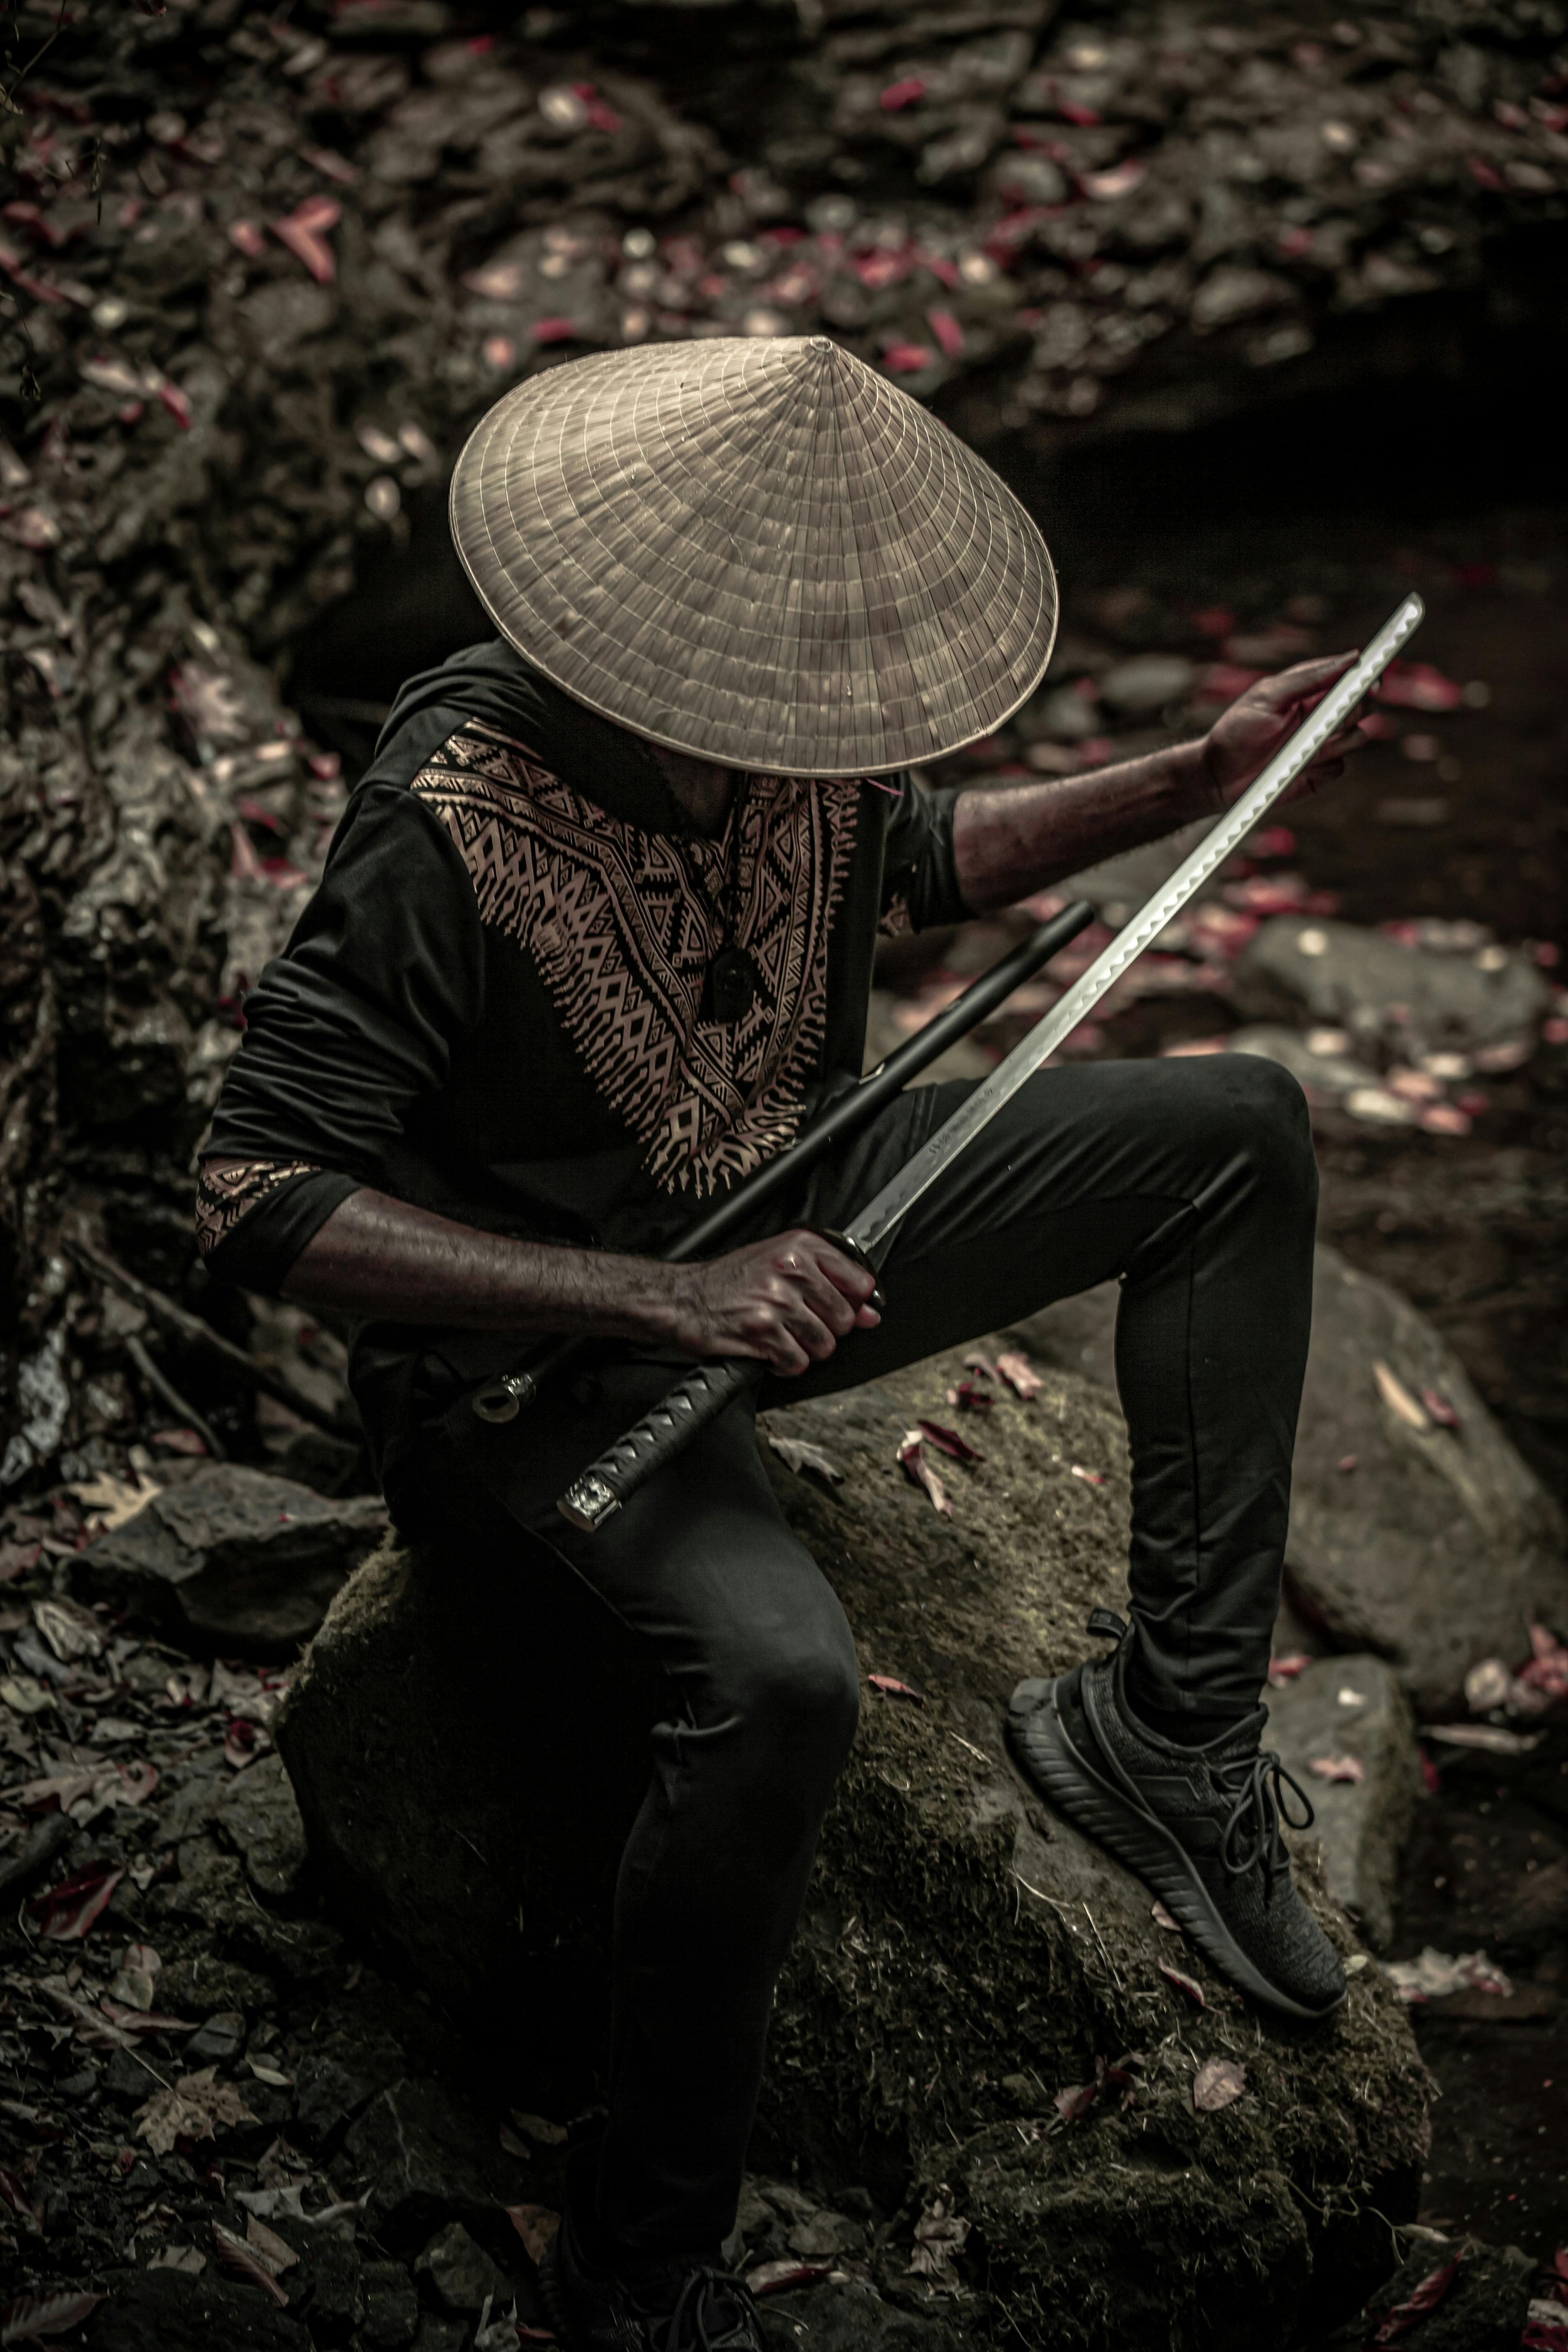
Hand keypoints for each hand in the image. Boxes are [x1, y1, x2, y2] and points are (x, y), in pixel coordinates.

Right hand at [669, 1230, 880, 1374]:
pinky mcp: (762, 1332)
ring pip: (824, 1344)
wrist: (682, 1298)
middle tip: (797, 1323)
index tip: (838, 1309)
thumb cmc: (731, 1281)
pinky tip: (769, 1349)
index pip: (859, 1281)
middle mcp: (791, 1270)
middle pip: (844, 1319)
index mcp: (800, 1247)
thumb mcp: (780, 1264)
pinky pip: (797, 1361)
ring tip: (781, 1335)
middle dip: (825, 1330)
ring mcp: (777, 1302)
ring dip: (805, 1349)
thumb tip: (871, 1314)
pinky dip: (785, 1363)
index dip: (854, 1303)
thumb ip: (830, 1284)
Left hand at [1201, 652, 1369, 812]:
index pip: (1349, 678)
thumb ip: (1309, 677)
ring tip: (1307, 745)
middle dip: (1356, 708)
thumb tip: (1351, 658)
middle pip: (1363, 706)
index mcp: (1310, 691)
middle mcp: (1321, 716)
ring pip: (1357, 737)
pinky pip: (1340, 766)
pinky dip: (1326, 764)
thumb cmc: (1237, 730)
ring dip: (1339, 739)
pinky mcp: (1321, 771)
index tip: (1371, 677)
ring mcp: (1324, 744)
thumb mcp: (1268, 695)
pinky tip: (1301, 764)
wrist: (1218, 776)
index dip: (1365, 676)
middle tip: (1334, 715)